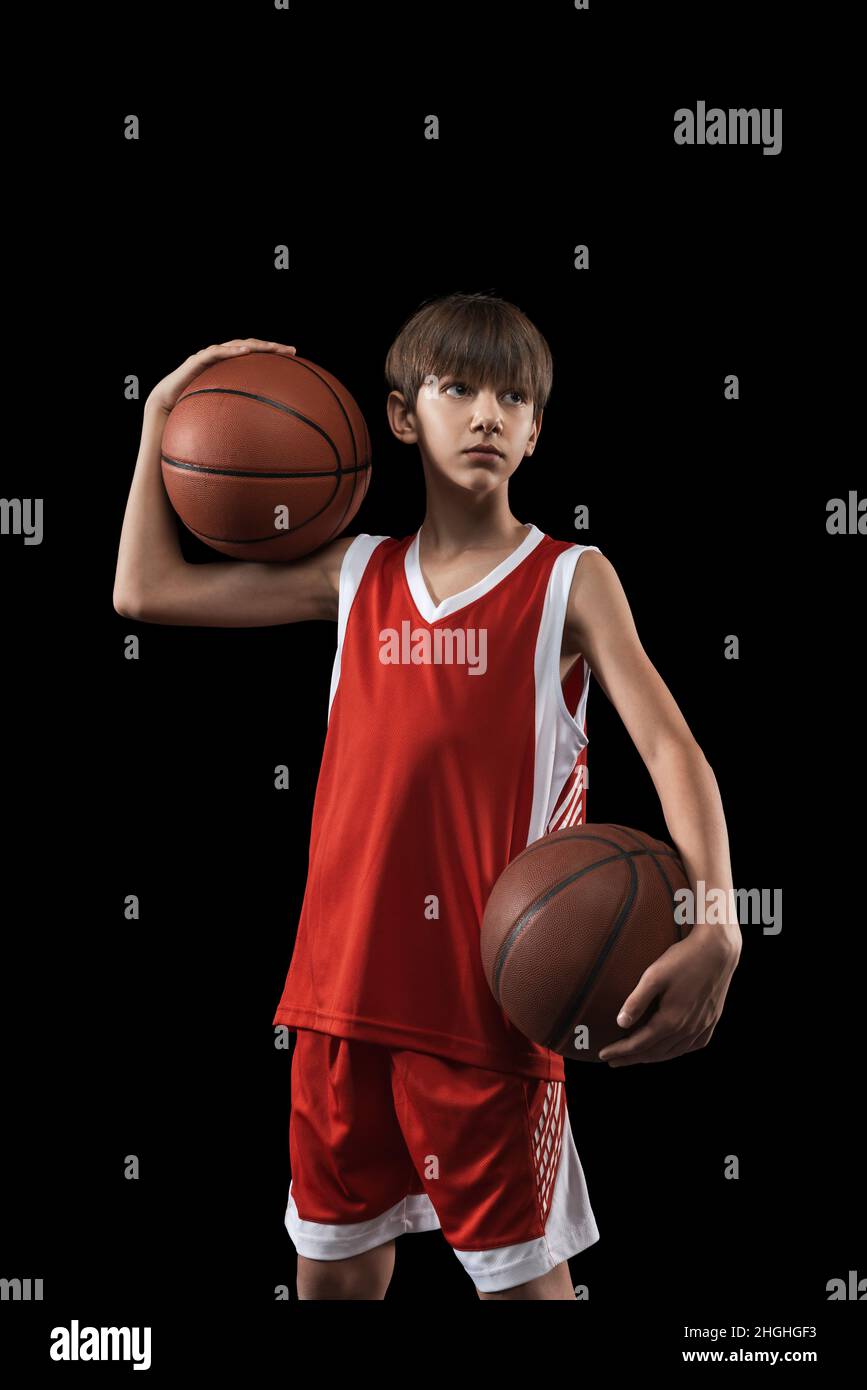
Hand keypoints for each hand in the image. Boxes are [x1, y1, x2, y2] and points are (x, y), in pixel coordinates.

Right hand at [145, 338, 296, 415]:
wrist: (165, 409)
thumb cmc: (192, 416)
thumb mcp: (223, 421)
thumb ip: (241, 425)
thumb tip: (265, 448)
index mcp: (229, 372)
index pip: (256, 360)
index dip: (274, 358)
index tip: (296, 362)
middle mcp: (221, 361)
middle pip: (250, 348)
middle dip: (272, 347)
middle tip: (292, 351)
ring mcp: (209, 358)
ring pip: (236, 344)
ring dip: (256, 344)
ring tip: (273, 347)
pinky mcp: (196, 360)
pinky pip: (216, 353)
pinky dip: (231, 350)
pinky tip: (246, 351)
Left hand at [598, 923, 740, 1065]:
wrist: (718, 950)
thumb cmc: (684, 959)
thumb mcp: (654, 976)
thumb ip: (636, 1001)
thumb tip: (620, 1023)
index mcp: (670, 1020)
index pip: (639, 1044)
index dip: (620, 1051)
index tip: (603, 1055)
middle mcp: (687, 1029)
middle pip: (654, 1052)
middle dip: (631, 1058)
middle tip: (613, 1061)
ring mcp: (701, 1027)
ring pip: (672, 1052)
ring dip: (651, 1057)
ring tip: (635, 1057)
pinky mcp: (711, 1022)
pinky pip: (691, 1046)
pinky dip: (675, 1051)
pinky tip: (668, 1049)